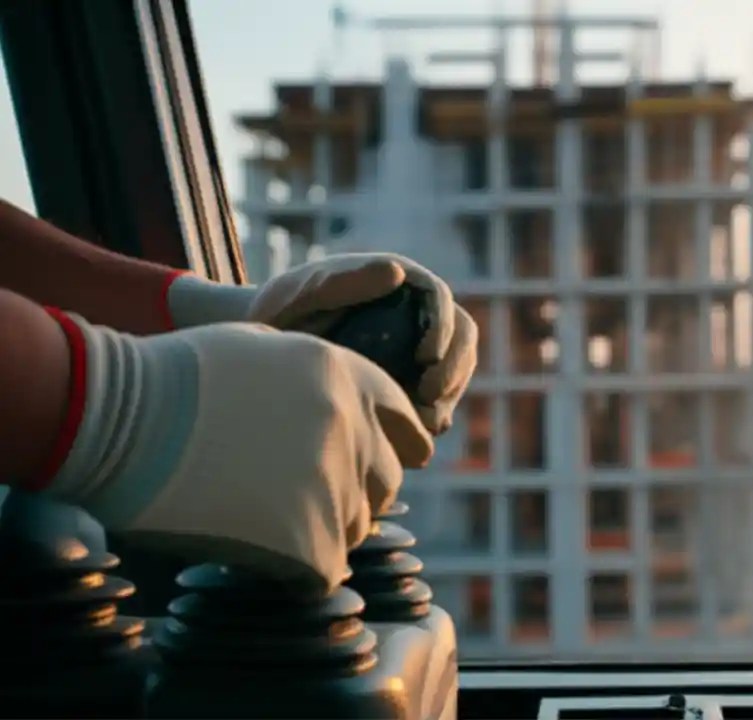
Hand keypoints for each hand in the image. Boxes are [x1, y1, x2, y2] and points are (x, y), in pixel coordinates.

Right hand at [44, 314, 430, 591]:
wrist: (120, 419)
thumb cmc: (172, 377)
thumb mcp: (261, 347)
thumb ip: (314, 375)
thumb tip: (337, 400)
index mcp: (348, 378)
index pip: (406, 424)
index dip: (398, 445)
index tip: (391, 461)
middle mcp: (354, 429)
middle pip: (386, 481)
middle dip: (357, 492)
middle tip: (306, 500)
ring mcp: (335, 485)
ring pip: (355, 527)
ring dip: (321, 530)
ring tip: (264, 519)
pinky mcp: (311, 541)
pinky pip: (325, 570)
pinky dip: (298, 569)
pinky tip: (258, 552)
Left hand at [168, 254, 477, 437]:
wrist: (268, 351)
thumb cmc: (280, 315)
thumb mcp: (301, 294)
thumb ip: (342, 281)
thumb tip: (398, 273)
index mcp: (400, 284)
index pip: (441, 301)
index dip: (444, 328)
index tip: (426, 357)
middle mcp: (418, 314)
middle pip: (462, 337)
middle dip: (454, 366)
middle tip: (431, 395)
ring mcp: (419, 348)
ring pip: (457, 369)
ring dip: (450, 394)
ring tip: (424, 419)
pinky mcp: (415, 381)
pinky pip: (440, 398)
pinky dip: (435, 414)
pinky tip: (414, 430)